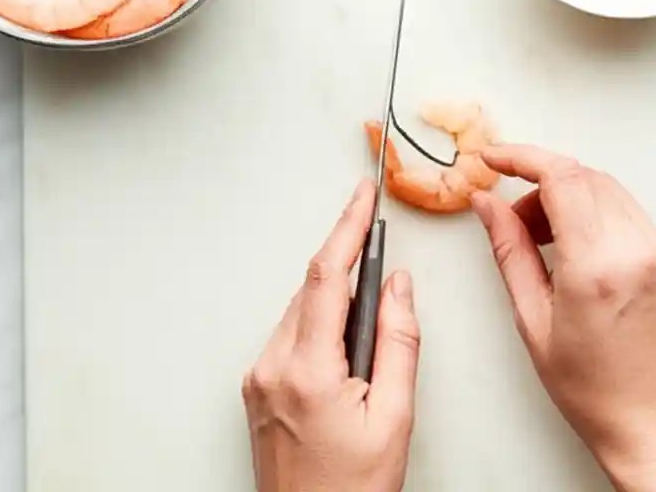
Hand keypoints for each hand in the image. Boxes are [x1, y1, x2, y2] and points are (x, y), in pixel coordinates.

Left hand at [243, 180, 420, 491]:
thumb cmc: (351, 491)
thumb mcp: (394, 416)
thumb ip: (399, 342)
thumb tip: (397, 286)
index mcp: (306, 371)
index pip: (327, 277)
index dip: (347, 225)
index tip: (362, 193)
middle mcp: (271, 368)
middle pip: (313, 292)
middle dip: (352, 277)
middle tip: (389, 283)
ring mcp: (258, 380)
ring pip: (301, 314)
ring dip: (337, 310)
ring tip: (370, 353)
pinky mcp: (257, 391)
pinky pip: (290, 339)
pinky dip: (321, 333)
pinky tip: (346, 362)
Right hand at [472, 146, 655, 491]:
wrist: (649, 420)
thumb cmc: (591, 387)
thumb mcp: (532, 319)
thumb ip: (509, 250)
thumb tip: (488, 203)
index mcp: (597, 267)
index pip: (561, 177)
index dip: (521, 157)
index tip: (494, 158)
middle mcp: (637, 250)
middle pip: (583, 175)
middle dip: (541, 183)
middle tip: (514, 219)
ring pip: (607, 189)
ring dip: (568, 196)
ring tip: (543, 240)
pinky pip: (628, 212)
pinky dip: (595, 213)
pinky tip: (575, 248)